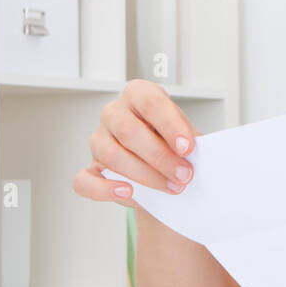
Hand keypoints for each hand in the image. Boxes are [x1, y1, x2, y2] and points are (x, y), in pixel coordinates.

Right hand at [72, 79, 203, 206]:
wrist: (162, 167)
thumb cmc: (173, 144)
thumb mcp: (186, 135)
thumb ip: (190, 141)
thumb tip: (200, 156)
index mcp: (138, 95)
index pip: (150, 101)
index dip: (170, 124)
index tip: (188, 147)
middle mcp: (114, 114)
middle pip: (129, 131)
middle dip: (160, 156)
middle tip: (185, 175)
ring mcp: (98, 140)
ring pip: (111, 155)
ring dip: (144, 175)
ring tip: (171, 187)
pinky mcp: (89, 169)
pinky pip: (85, 180)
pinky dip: (104, 189)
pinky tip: (127, 191)